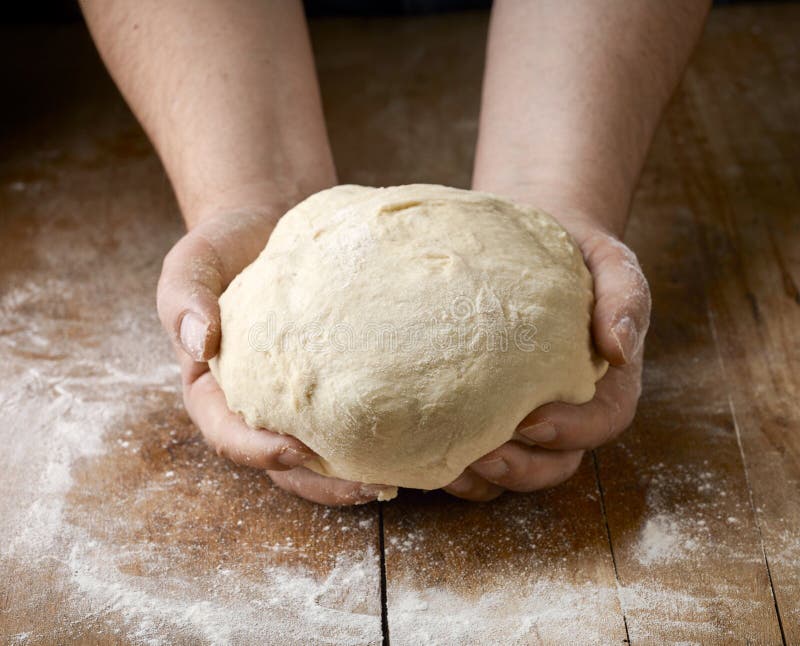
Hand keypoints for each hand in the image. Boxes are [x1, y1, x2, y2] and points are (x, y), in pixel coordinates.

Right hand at [157, 209, 384, 505]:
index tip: (299, 450)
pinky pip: (355, 414)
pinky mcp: (337, 380)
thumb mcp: (191, 263)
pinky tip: (420, 434)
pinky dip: (382, 434)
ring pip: (326, 452)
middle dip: (327, 484)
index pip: (230, 436)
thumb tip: (200, 341)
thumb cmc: (225, 246)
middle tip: (373, 487)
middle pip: (287, 463)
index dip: (260, 452)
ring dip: (359, 472)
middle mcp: (258, 405)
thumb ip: (184, 297)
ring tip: (404, 478)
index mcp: (214, 392)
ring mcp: (300, 398)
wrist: (268, 222)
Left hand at [444, 216, 650, 500]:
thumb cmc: (576, 256)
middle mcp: (568, 409)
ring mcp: (525, 416)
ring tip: (449, 467)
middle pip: (557, 462)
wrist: (532, 237)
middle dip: (523, 469)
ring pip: (516, 469)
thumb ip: (625, 299)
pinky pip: (476, 453)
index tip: (532, 423)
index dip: (573, 431)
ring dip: (485, 479)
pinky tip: (424, 455)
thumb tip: (620, 349)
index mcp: (605, 381)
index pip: (603, 420)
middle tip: (484, 456)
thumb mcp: (611, 264)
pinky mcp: (486, 411)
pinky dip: (455, 466)